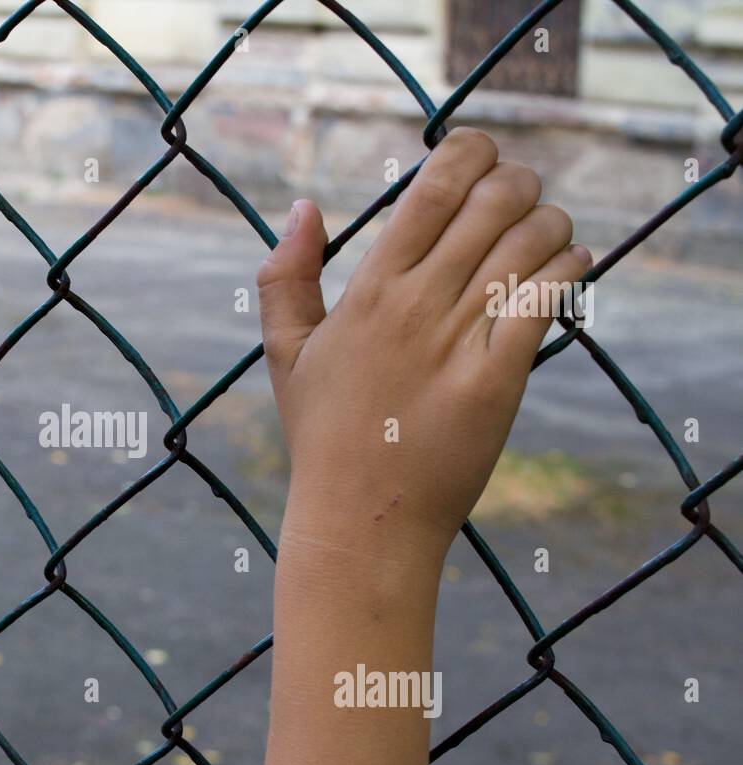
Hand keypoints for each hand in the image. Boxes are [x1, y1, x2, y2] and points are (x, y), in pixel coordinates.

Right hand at [253, 128, 590, 764]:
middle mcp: (414, 307)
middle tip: (524, 191)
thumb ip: (285, 277)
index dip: (469, 152)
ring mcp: (456, 344)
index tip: (480, 154)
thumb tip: (302, 207)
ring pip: (529, 243)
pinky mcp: (497, 382)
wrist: (361, 520)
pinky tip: (571, 266)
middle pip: (491, 203)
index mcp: (368, 292)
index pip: (432, 189)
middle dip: (519, 181)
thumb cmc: (324, 437)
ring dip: (552, 221)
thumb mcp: (287, 355)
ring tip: (551, 230)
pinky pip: (546, 300)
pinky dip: (569, 270)